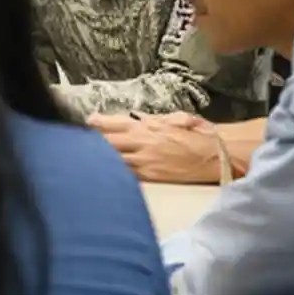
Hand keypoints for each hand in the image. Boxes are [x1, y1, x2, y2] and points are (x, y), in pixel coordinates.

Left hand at [87, 113, 221, 183]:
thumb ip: (153, 119)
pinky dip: (115, 172)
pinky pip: (126, 174)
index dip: (97, 123)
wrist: (215, 155)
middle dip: (91, 141)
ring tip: (85, 157)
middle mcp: (142, 142)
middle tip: (78, 140)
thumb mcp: (175, 118)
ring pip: (113, 159)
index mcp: (147, 126)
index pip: (114, 123)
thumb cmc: (197, 135)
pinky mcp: (151, 176)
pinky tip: (104, 173)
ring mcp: (145, 161)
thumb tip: (137, 117)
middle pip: (107, 142)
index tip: (86, 122)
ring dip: (99, 158)